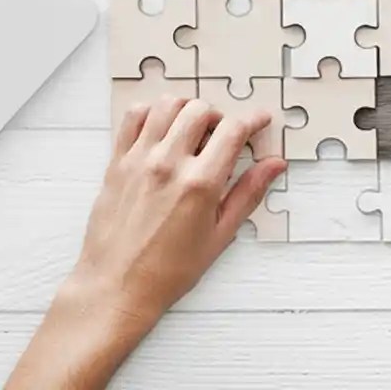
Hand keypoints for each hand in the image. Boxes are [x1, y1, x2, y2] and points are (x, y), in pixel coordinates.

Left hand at [6, 97, 285, 389]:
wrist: (116, 287)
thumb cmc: (168, 271)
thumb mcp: (219, 235)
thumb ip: (248, 193)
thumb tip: (274, 165)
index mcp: (200, 184)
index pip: (233, 130)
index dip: (253, 119)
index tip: (259, 120)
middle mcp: (169, 164)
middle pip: (200, 110)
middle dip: (219, 116)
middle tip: (221, 136)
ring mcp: (139, 160)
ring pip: (167, 105)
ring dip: (186, 109)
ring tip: (192, 130)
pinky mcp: (116, 162)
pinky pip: (133, 117)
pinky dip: (151, 113)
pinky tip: (161, 130)